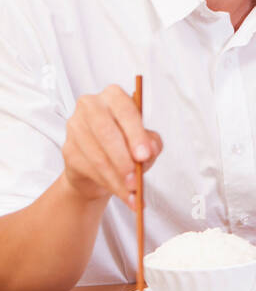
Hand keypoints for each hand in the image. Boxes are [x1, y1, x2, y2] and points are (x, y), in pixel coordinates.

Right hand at [61, 84, 163, 208]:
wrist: (102, 165)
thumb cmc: (128, 145)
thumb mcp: (147, 142)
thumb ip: (152, 143)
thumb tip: (150, 150)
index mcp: (115, 96)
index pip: (125, 111)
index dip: (136, 134)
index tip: (144, 155)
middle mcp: (91, 106)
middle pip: (106, 132)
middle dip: (123, 159)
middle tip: (135, 180)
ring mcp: (75, 126)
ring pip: (97, 155)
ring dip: (116, 178)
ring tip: (132, 192)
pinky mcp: (67, 149)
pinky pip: (88, 168)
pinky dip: (108, 184)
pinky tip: (122, 193)